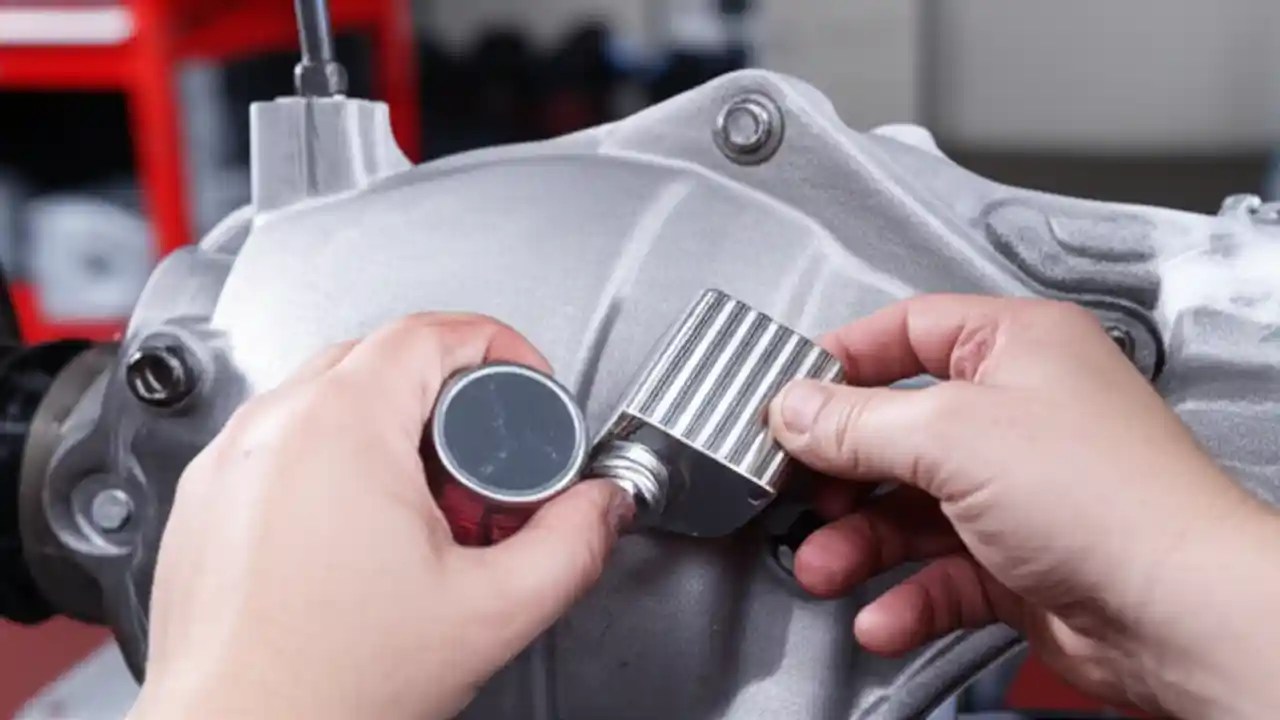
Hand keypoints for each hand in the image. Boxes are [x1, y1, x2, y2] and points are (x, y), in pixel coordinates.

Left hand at [130, 315, 632, 719]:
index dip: (497, 345)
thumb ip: (571, 545)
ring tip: (427, 506)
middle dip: (451, 394)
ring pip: (328, 395)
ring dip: (392, 425)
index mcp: (342, 428)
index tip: (526, 381)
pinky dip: (334, 457)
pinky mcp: (206, 497)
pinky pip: (282, 439)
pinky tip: (363, 529)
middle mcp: (273, 427)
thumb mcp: (490, 612)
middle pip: (382, 357)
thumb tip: (603, 506)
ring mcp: (229, 459)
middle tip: (487, 462)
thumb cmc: (329, 686)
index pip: (430, 333)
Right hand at [768, 295, 1279, 716]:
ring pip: (910, 509)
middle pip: (896, 430)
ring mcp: (1017, 490)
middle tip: (797, 494)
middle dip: (841, 473)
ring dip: (859, 544)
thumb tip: (790, 407)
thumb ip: (857, 422)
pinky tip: (883, 618)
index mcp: (1015, 347)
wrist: (1179, 612)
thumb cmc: (1105, 499)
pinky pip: (939, 572)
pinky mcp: (1018, 560)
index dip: (842, 362)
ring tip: (824, 568)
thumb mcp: (952, 435)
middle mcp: (1016, 412)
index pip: (908, 331)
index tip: (786, 397)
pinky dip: (905, 596)